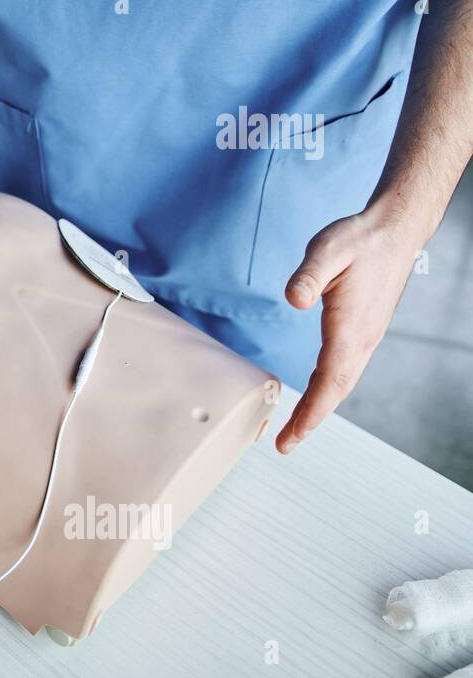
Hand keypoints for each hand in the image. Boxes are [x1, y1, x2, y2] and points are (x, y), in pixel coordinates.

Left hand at [276, 206, 422, 454]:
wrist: (392, 232)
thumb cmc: (358, 241)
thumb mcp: (327, 250)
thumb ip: (309, 275)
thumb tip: (294, 299)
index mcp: (350, 327)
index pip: (329, 380)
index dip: (310, 412)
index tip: (291, 437)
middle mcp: (361, 339)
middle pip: (335, 391)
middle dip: (311, 420)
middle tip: (285, 444)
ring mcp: (364, 338)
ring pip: (340, 383)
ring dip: (318, 407)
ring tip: (295, 429)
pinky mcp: (361, 332)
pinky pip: (342, 370)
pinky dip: (326, 389)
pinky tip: (313, 394)